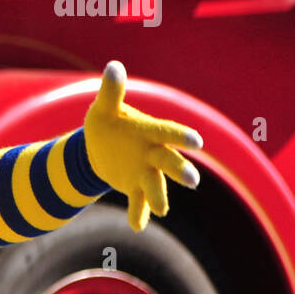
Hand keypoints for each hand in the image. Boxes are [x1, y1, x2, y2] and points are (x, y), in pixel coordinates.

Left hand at [84, 61, 201, 231]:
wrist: (98, 146)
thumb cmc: (107, 122)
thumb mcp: (104, 108)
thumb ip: (111, 91)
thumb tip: (113, 67)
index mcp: (149, 131)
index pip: (168, 132)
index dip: (181, 136)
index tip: (197, 142)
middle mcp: (153, 153)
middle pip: (170, 162)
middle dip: (180, 171)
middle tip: (192, 181)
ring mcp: (145, 171)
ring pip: (156, 185)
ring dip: (160, 197)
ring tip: (162, 210)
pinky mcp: (134, 187)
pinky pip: (138, 202)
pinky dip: (138, 214)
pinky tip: (137, 226)